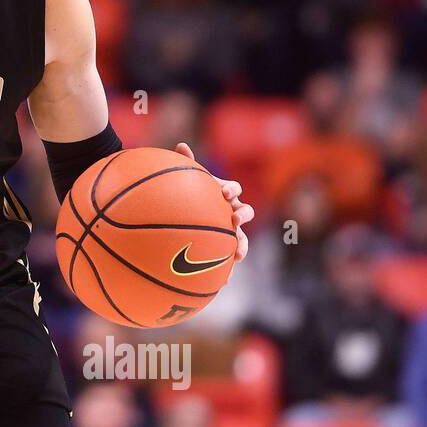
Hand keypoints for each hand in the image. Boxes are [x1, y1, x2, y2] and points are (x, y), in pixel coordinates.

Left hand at [175, 142, 253, 261]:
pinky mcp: (225, 250)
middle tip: (234, 219)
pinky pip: (228, 260)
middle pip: (245, 213)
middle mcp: (232, 213)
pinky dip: (227, 270)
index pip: (233, 190)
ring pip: (242, 239)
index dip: (231, 190)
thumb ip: (187, 164)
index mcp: (224, 195)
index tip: (222, 192)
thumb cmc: (191, 195)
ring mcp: (231, 233)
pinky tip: (223, 281)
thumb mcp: (189, 182)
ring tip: (236, 254)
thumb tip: (181, 145)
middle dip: (243, 215)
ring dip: (242, 245)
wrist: (189, 217)